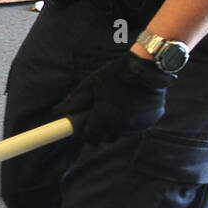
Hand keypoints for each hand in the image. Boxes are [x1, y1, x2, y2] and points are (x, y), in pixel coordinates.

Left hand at [51, 53, 173, 143]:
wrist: (148, 67)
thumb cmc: (115, 74)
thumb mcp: (90, 84)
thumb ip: (73, 101)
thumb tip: (56, 112)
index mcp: (105, 119)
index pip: (90, 140)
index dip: (84, 133)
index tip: (83, 124)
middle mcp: (122, 127)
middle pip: (106, 138)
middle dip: (100, 129)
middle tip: (99, 111)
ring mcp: (138, 125)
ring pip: (122, 132)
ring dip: (116, 124)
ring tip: (116, 103)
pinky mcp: (151, 121)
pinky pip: (136, 125)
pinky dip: (131, 119)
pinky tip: (131, 103)